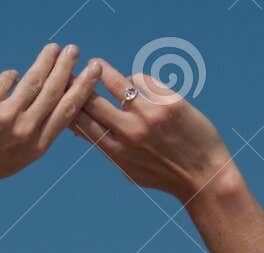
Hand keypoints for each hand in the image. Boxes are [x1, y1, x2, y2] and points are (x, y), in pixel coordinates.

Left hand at [0, 44, 101, 199]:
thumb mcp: (15, 158)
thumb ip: (32, 134)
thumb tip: (47, 102)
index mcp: (36, 147)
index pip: (67, 110)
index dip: (82, 87)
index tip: (93, 71)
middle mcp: (26, 131)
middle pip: (54, 90)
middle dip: (67, 67)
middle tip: (74, 49)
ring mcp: (6, 116)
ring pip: (33, 79)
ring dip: (46, 60)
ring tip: (53, 48)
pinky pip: (5, 80)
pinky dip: (9, 76)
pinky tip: (11, 75)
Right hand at [71, 61, 237, 200]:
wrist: (203, 176)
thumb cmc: (164, 174)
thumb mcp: (130, 169)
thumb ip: (107, 148)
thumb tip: (80, 129)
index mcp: (117, 152)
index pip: (82, 123)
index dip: (68, 106)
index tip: (60, 95)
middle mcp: (130, 132)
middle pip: (92, 101)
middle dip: (77, 85)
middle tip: (70, 73)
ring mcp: (149, 115)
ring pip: (115, 81)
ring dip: (101, 71)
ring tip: (96, 65)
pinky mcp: (168, 101)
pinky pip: (142, 79)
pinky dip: (135, 80)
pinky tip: (135, 83)